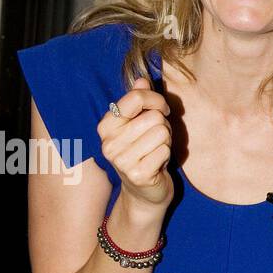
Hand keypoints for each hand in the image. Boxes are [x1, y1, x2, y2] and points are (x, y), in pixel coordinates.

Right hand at [96, 68, 172, 208]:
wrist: (144, 192)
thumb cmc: (144, 152)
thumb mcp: (139, 124)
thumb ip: (139, 101)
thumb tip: (142, 80)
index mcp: (106, 126)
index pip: (135, 97)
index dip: (156, 100)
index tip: (162, 109)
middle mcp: (109, 142)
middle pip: (154, 116)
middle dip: (163, 125)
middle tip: (157, 138)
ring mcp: (121, 160)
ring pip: (161, 132)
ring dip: (165, 141)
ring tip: (156, 150)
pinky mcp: (138, 175)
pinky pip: (165, 151)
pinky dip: (166, 156)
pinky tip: (157, 164)